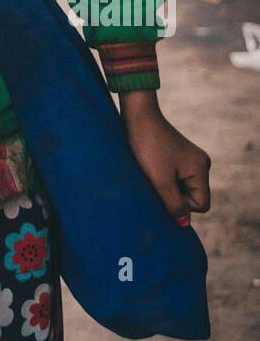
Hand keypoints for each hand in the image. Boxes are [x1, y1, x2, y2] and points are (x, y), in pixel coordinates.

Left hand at [120, 93, 210, 223]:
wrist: (137, 116)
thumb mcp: (160, 180)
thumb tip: (184, 224)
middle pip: (192, 197)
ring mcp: (190, 159)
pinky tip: (151, 168)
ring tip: (152, 173)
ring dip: (166, 187)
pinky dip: (163, 178)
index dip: (181, 205)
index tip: (163, 190)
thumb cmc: (148, 147)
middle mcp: (201, 164)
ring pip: (181, 188)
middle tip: (154, 181)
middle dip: (173, 196)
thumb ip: (174, 204)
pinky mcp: (178, 156)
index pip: (201, 205)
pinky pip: (175, 178)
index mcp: (202, 169)